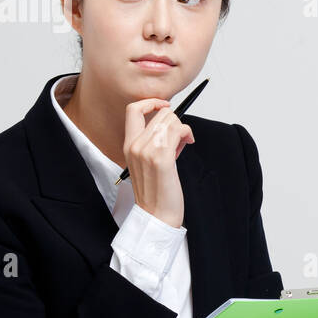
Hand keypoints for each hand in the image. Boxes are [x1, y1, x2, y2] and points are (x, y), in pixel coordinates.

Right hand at [124, 98, 194, 228]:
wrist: (157, 215)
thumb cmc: (157, 190)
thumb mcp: (148, 160)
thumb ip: (155, 140)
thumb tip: (173, 123)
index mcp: (128, 145)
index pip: (133, 109)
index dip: (151, 102)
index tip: (165, 106)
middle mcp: (135, 145)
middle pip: (160, 113)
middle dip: (175, 121)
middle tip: (180, 138)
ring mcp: (147, 151)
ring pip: (171, 120)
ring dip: (182, 129)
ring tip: (182, 145)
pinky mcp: (161, 158)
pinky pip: (179, 131)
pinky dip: (187, 134)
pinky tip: (189, 143)